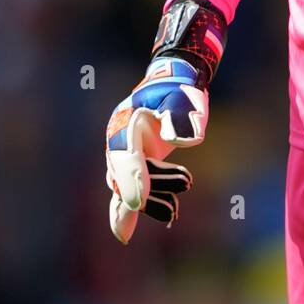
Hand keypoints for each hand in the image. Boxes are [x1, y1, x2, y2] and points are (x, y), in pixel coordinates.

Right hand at [105, 57, 208, 243]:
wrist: (174, 86)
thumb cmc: (180, 91)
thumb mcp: (184, 98)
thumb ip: (181, 116)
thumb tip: (180, 141)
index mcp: (125, 121)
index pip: (124, 154)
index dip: (130, 178)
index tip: (137, 202)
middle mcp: (119, 141)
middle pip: (122, 175)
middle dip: (139, 197)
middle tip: (160, 217)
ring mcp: (125, 155)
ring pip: (128, 186)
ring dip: (148, 202)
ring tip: (175, 213)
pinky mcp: (136, 166)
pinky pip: (133, 190)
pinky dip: (145, 206)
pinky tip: (164, 218)